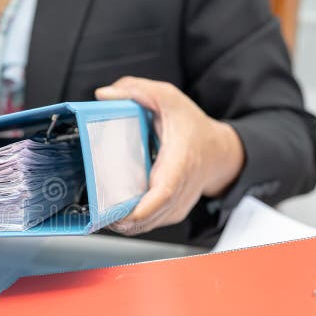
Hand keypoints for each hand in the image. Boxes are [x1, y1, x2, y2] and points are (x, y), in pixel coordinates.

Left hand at [95, 76, 244, 235]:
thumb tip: (104, 95)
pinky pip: (150, 224)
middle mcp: (181, 189)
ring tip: (100, 213)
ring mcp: (178, 205)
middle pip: (150, 216)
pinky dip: (132, 222)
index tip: (120, 216)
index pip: (164, 193)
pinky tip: (115, 213)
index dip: (141, 209)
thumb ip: (137, 90)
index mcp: (179, 162)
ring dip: (123, 224)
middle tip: (95, 212)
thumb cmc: (192, 126)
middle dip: (121, 220)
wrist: (219, 153)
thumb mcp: (168, 97)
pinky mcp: (172, 213)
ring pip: (148, 225)